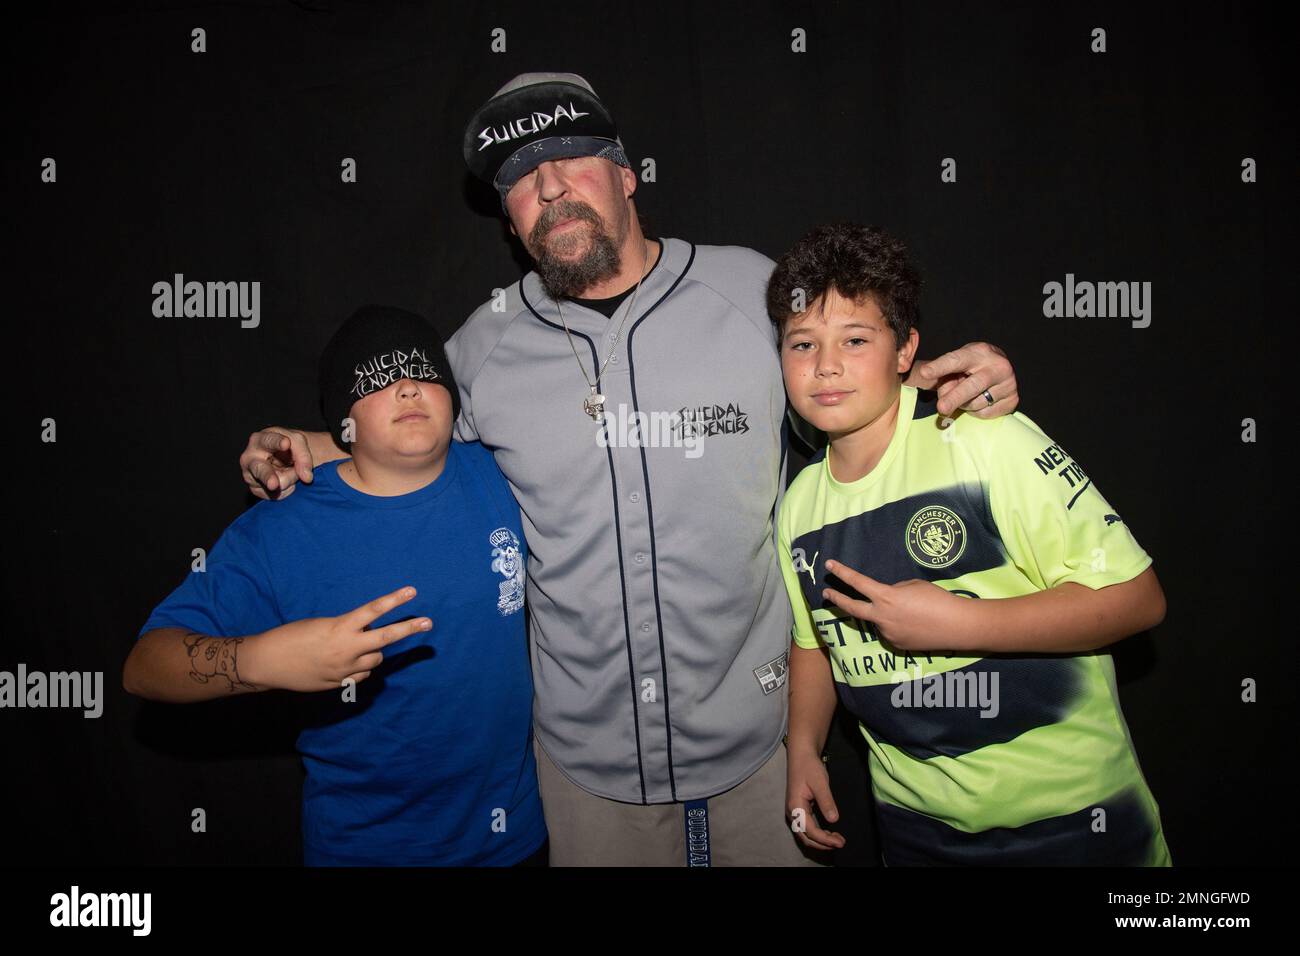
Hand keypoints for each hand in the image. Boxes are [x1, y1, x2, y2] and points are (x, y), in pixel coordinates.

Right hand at [241, 427, 314, 499]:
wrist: (282, 459)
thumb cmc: (287, 447)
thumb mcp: (299, 443)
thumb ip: (303, 457)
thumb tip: (307, 478)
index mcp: (260, 439)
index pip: (269, 441)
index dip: (278, 442)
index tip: (287, 444)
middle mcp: (250, 457)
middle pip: (261, 470)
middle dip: (268, 477)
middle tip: (274, 484)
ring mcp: (250, 474)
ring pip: (276, 484)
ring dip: (289, 479)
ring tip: (287, 470)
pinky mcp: (255, 489)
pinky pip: (277, 495)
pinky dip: (285, 489)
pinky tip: (280, 479)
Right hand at [244, 586, 430, 691]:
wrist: (267, 663)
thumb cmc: (291, 637)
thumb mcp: (322, 625)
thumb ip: (347, 630)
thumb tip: (367, 634)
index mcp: (340, 627)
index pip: (373, 610)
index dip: (394, 600)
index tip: (412, 591)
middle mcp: (347, 648)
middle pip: (386, 638)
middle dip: (409, 628)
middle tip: (429, 623)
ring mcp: (344, 669)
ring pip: (376, 659)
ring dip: (373, 651)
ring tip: (355, 646)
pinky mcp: (339, 683)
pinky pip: (362, 675)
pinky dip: (360, 668)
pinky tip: (345, 663)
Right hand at [786, 744, 844, 850]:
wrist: (801, 755)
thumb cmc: (810, 767)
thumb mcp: (820, 783)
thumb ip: (826, 802)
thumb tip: (834, 820)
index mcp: (795, 807)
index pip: (810, 831)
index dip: (825, 839)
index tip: (840, 842)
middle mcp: (792, 812)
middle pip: (806, 837)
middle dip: (823, 844)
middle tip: (841, 842)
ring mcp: (794, 812)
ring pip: (805, 835)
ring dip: (820, 840)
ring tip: (837, 839)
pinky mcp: (799, 810)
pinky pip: (807, 828)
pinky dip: (818, 834)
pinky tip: (829, 832)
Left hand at [822, 560, 974, 651]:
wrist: (956, 626)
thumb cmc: (937, 599)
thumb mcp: (912, 586)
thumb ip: (893, 591)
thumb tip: (885, 598)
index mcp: (885, 597)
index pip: (857, 582)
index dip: (842, 572)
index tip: (829, 565)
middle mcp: (881, 617)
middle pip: (851, 608)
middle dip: (837, 599)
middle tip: (826, 594)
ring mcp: (887, 634)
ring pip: (878, 621)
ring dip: (885, 615)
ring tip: (910, 612)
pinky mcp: (896, 646)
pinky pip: (890, 632)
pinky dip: (896, 626)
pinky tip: (914, 624)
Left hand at [908, 342, 1018, 418]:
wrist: (997, 369)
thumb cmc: (970, 367)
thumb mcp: (956, 366)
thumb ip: (946, 378)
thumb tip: (945, 399)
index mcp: (979, 352)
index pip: (956, 360)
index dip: (940, 367)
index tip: (925, 373)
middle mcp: (998, 366)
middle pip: (973, 386)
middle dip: (954, 398)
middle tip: (941, 408)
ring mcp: (1008, 383)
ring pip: (977, 403)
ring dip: (963, 405)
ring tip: (966, 395)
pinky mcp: (1013, 400)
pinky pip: (986, 413)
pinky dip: (976, 412)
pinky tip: (979, 400)